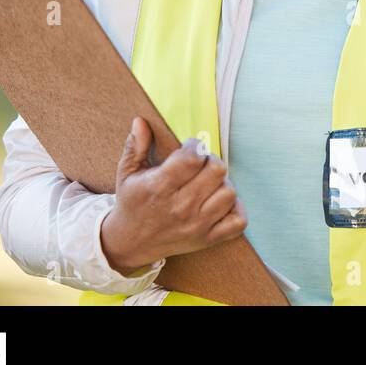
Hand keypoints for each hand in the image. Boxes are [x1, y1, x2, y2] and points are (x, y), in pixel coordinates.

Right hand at [100, 117, 247, 275]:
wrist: (129, 244)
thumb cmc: (132, 203)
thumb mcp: (127, 173)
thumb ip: (135, 146)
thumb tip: (141, 120)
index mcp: (159, 188)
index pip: (192, 158)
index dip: (196, 146)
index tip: (190, 147)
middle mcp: (180, 208)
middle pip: (217, 171)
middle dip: (211, 161)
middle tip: (200, 165)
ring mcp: (196, 226)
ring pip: (230, 193)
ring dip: (222, 184)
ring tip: (208, 184)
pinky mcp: (208, 240)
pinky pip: (238, 222)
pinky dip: (235, 210)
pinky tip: (220, 203)